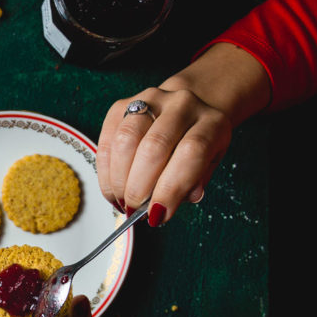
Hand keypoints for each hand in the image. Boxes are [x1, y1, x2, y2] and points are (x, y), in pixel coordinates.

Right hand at [97, 87, 229, 226]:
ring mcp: (150, 100)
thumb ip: (192, 184)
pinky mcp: (122, 105)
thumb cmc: (198, 142)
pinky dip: (105, 170)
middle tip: (134, 210)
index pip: (191, 152)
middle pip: (154, 146)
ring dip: (119, 179)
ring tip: (121, 200)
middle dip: (139, 187)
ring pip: (126, 140)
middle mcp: (182, 104)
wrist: (191, 106)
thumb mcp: (209, 163)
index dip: (170, 188)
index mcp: (211, 122)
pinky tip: (111, 187)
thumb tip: (164, 208)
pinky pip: (107, 139)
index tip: (157, 215)